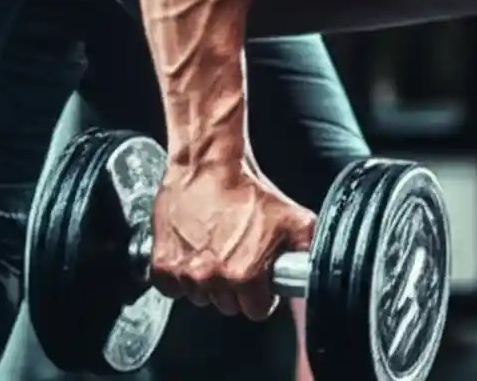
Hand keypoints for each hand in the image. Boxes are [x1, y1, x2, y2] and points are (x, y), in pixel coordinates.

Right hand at [150, 157, 315, 320]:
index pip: (257, 311)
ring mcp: (185, 273)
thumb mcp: (294, 219)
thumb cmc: (248, 190)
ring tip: (217, 251)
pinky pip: (172, 288)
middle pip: (228, 306)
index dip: (262, 297)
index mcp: (245, 275)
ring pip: (200, 297)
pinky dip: (181, 276)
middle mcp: (213, 278)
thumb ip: (308, 250)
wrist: (210, 166)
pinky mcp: (163, 263)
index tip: (260, 283)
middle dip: (236, 289)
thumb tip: (313, 268)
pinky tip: (194, 254)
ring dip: (208, 281)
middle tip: (239, 260)